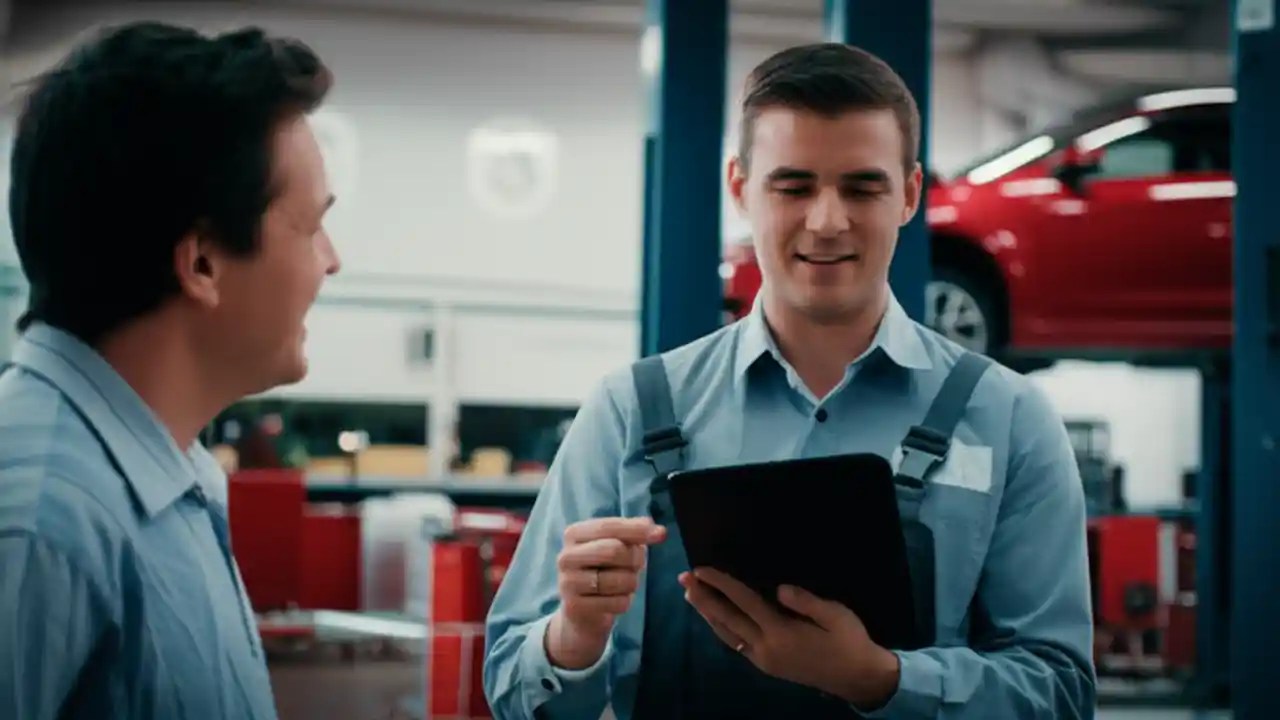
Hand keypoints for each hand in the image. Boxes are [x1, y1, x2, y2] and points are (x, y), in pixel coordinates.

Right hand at [545, 517, 666, 669]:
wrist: (582, 614)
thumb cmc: (602, 572)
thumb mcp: (616, 547)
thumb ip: (634, 534)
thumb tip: (658, 530)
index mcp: (574, 534)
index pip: (608, 526)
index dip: (637, 530)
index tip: (661, 534)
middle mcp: (566, 556)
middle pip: (614, 550)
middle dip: (634, 559)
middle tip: (637, 566)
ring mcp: (567, 582)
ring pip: (619, 579)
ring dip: (631, 583)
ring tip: (624, 584)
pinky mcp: (574, 607)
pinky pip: (617, 602)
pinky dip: (625, 602)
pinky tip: (615, 600)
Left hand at [680, 567, 900, 709]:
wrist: (858, 678)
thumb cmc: (849, 641)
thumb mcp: (835, 615)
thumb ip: (805, 602)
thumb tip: (778, 589)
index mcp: (781, 633)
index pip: (743, 602)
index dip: (721, 584)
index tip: (702, 569)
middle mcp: (765, 648)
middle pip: (726, 619)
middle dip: (703, 598)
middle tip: (683, 579)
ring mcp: (764, 660)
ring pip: (727, 634)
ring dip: (708, 614)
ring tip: (691, 596)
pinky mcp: (767, 666)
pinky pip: (736, 644)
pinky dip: (722, 629)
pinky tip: (716, 618)